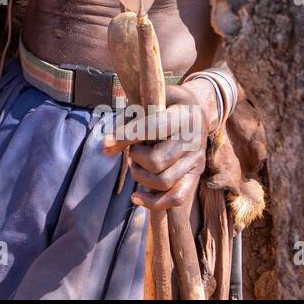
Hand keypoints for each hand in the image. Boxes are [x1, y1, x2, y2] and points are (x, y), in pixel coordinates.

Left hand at [102, 80, 215, 210]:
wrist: (195, 109)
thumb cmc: (164, 103)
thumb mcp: (147, 101)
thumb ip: (127, 121)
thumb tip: (106, 149)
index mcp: (183, 115)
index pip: (154, 128)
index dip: (127, 136)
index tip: (107, 143)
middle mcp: (194, 140)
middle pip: (158, 161)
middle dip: (136, 158)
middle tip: (132, 150)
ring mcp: (196, 160)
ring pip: (164, 181)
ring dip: (140, 176)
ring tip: (136, 164)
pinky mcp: (195, 175)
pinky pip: (177, 198)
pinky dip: (154, 202)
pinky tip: (135, 197)